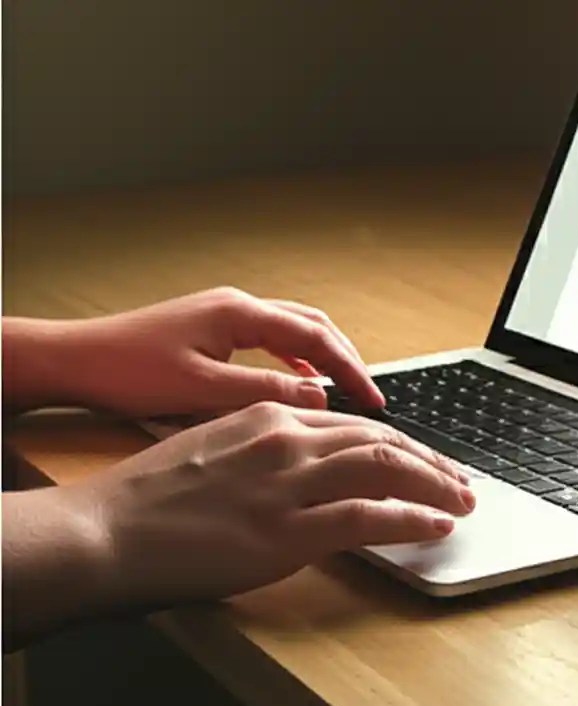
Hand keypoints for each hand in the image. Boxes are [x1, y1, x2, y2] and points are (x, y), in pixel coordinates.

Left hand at [66, 286, 383, 416]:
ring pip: (292, 330)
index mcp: (240, 313)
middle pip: (312, 325)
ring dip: (323, 357)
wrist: (75, 360)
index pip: (315, 338)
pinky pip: (270, 340)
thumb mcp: (200, 390)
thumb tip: (319, 397)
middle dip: (345, 358)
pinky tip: (300, 382)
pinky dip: (295, 359)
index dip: (350, 369)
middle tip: (369, 394)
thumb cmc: (128, 372)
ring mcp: (224, 315)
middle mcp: (237, 306)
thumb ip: (264, 393)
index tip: (373, 398)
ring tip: (345, 388)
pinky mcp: (212, 331)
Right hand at [72, 401, 473, 610]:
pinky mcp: (287, 528)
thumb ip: (266, 454)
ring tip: (463, 501)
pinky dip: (412, 519)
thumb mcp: (213, 452)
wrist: (102, 532)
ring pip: (387, 468)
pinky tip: (434, 524)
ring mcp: (288, 483)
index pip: (354, 426)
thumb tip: (308, 471)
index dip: (401, 444)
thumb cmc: (147, 500)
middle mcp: (285, 440)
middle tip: (461, 481)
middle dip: (431, 461)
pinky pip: (371, 516)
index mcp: (267, 418)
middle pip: (381, 440)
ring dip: (436, 484)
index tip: (425, 460)